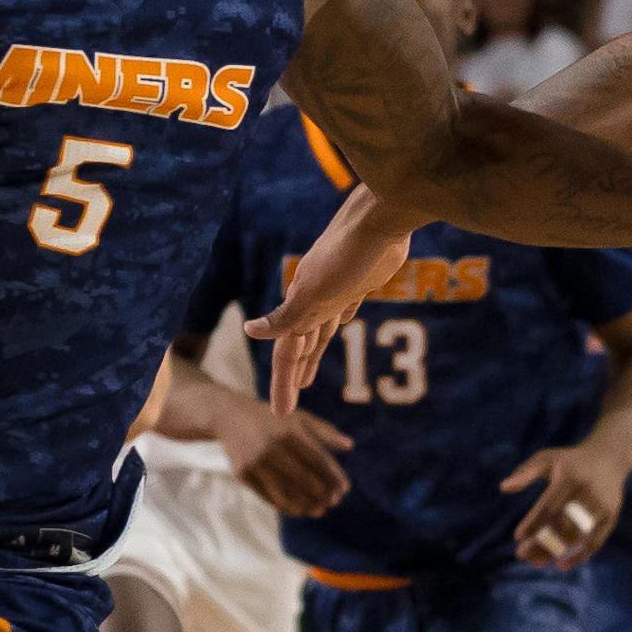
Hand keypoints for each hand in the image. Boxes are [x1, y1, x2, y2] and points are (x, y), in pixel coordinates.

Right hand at [229, 404, 354, 514]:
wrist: (230, 416)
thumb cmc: (273, 419)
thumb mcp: (299, 418)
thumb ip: (325, 432)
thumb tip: (350, 446)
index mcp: (289, 430)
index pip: (318, 459)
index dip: (333, 477)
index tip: (344, 490)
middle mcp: (272, 446)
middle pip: (304, 478)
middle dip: (322, 494)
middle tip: (333, 503)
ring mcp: (256, 461)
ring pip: (286, 492)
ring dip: (305, 505)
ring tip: (318, 510)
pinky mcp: (243, 473)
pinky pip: (268, 496)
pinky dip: (286, 506)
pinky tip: (298, 509)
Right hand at [246, 191, 411, 413]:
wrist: (381, 218)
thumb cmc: (348, 254)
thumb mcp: (316, 291)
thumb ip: (287, 315)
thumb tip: (250, 330)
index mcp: (302, 304)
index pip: (287, 352)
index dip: (283, 383)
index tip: (281, 413)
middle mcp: (314, 300)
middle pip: (299, 347)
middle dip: (292, 377)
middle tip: (286, 408)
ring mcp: (337, 291)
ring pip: (319, 331)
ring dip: (311, 355)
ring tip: (306, 380)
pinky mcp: (360, 281)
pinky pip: (343, 311)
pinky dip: (336, 325)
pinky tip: (338, 327)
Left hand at [501, 441, 628, 566]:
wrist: (609, 458)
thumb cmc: (570, 462)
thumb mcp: (547, 459)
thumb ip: (525, 473)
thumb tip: (503, 488)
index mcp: (571, 477)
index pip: (550, 505)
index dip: (533, 523)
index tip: (517, 537)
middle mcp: (589, 492)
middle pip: (563, 524)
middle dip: (541, 542)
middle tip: (521, 555)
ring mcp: (602, 506)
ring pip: (577, 536)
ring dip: (556, 551)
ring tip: (535, 563)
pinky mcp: (611, 517)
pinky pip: (595, 541)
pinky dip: (579, 556)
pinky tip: (560, 565)